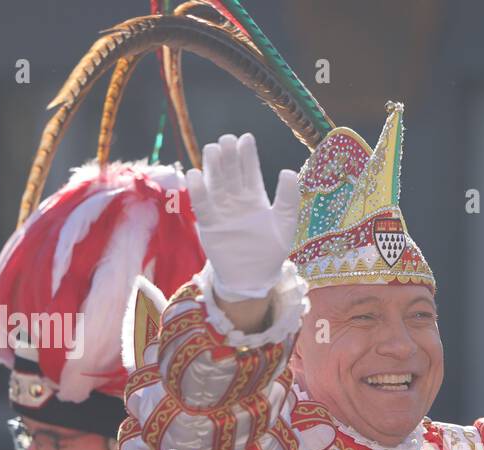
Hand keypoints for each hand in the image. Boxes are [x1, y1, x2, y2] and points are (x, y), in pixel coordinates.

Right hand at [186, 132, 299, 301]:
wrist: (254, 277)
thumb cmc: (271, 251)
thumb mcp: (285, 224)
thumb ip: (288, 199)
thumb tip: (287, 171)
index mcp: (256, 198)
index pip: (250, 171)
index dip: (247, 155)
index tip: (245, 138)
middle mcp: (237, 200)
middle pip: (231, 172)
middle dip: (228, 156)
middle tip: (226, 140)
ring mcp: (222, 211)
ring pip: (216, 184)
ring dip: (213, 167)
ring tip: (212, 150)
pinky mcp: (210, 224)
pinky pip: (203, 205)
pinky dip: (199, 191)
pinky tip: (195, 174)